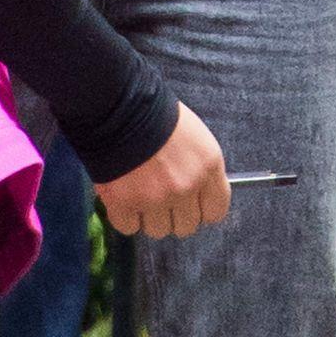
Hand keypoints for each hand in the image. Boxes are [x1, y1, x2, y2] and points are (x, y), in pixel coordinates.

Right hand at [94, 101, 231, 238]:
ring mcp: (155, 199)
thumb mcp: (193, 136)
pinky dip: (124, 216)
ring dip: (148, 216)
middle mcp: (185, 188)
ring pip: (158, 230)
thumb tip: (194, 192)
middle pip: (186, 226)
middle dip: (174, 214)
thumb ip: (198, 168)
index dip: (201, 209)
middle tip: (159, 196)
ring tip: (138, 194)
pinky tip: (122, 198)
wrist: (120, 106)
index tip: (191, 204)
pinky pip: (128, 227)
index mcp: (207, 168)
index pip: (215, 211)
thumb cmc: (157, 113)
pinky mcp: (125, 204)